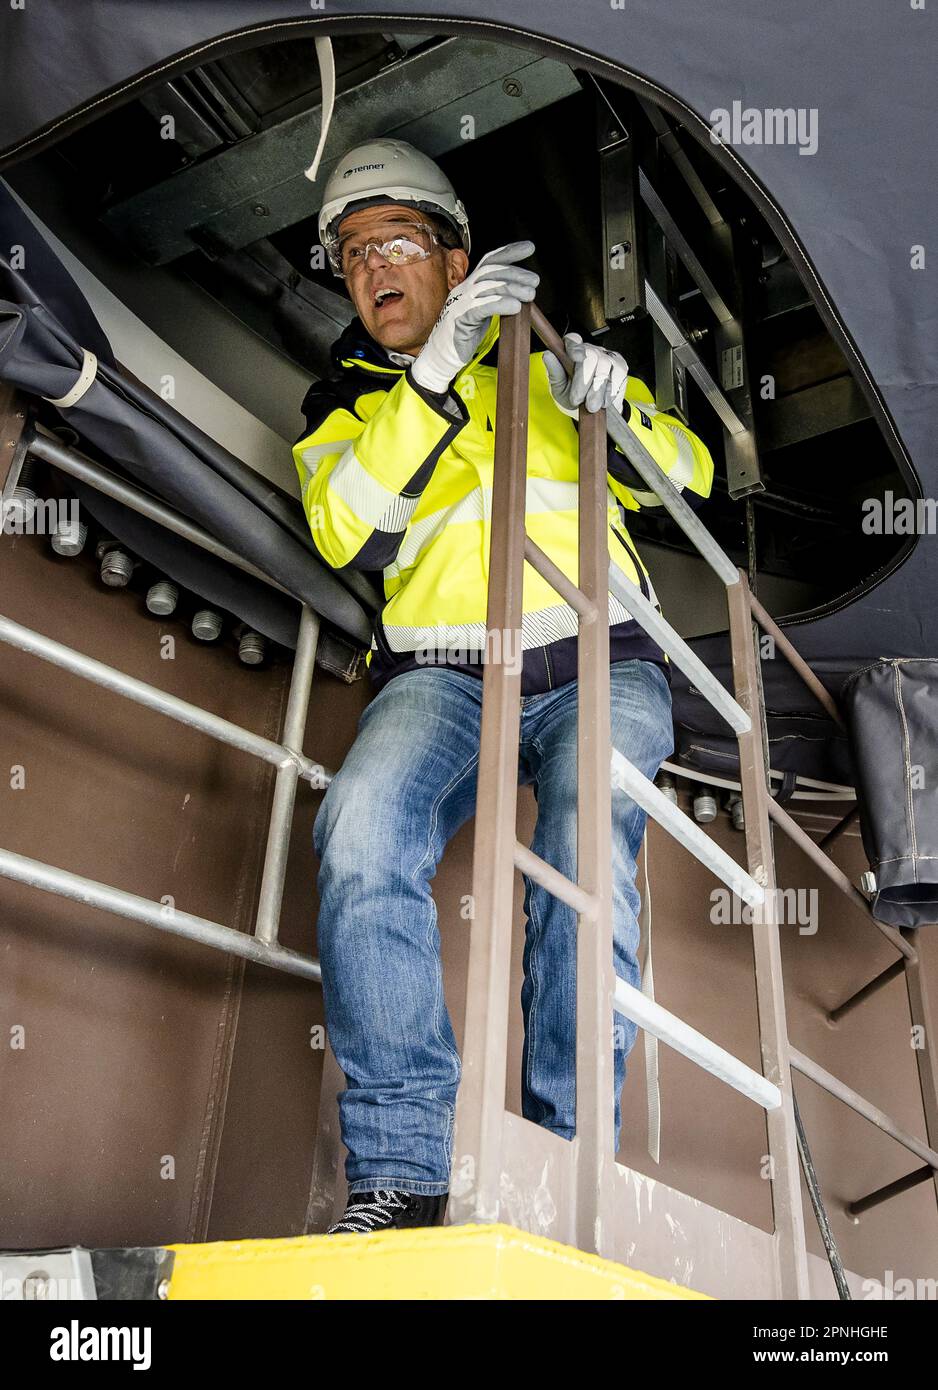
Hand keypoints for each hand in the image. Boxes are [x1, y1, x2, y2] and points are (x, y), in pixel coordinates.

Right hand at [411, 241, 538, 394]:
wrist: (439, 357)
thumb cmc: (462, 337)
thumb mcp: (482, 314)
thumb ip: (496, 301)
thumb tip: (521, 293)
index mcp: (469, 286)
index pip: (489, 261)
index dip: (509, 252)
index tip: (529, 247)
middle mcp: (463, 290)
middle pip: (490, 271)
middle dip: (515, 272)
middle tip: (534, 280)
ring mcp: (459, 304)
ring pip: (487, 287)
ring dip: (512, 288)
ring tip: (530, 293)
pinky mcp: (459, 320)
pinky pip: (481, 307)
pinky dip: (500, 304)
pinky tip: (515, 307)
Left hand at [543, 332, 628, 416]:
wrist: (591, 412)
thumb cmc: (573, 396)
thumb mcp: (559, 388)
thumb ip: (555, 372)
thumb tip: (548, 355)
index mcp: (573, 350)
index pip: (573, 340)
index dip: (574, 347)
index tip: (574, 359)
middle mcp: (591, 350)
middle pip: (591, 356)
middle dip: (584, 380)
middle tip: (578, 399)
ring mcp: (607, 357)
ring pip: (604, 368)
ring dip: (596, 390)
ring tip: (591, 406)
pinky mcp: (620, 367)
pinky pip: (617, 377)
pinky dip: (609, 392)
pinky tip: (603, 402)